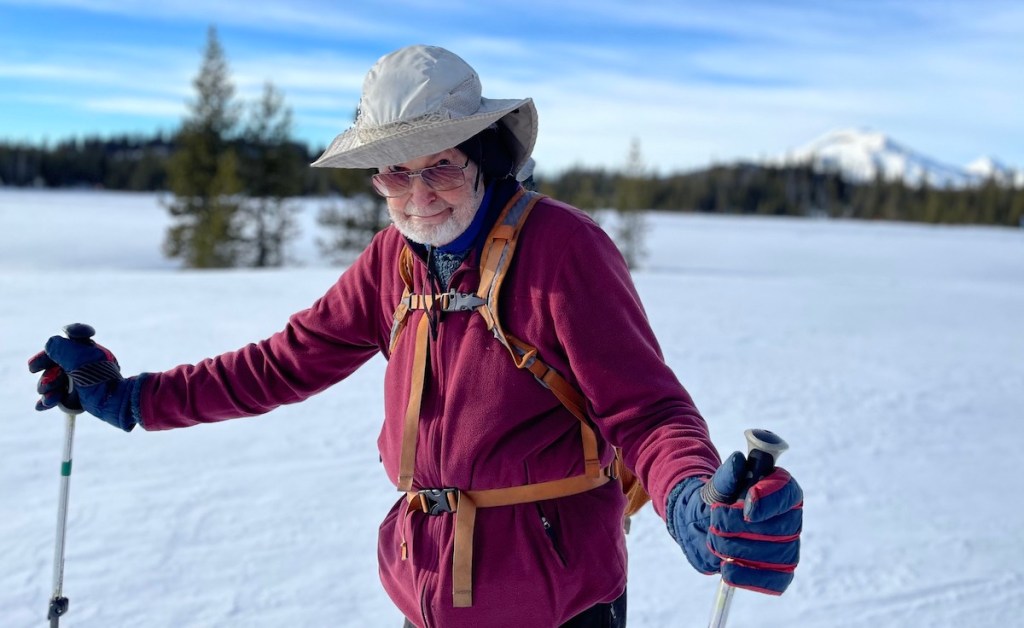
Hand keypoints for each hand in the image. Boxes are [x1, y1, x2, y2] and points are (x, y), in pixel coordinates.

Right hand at [28, 323, 139, 430]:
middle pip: (54, 362)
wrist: (114, 402)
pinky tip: (41, 406)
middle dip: (45, 369)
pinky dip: (48, 400)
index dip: (54, 345)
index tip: (52, 347)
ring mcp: (80, 380)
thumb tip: (51, 344)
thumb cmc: (98, 378)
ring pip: (53, 380)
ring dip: (46, 387)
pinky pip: (57, 396)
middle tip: (36, 372)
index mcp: (88, 350)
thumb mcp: (78, 358)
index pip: (68, 340)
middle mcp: (84, 363)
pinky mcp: (78, 397)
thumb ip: (61, 348)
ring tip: (50, 396)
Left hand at [668, 451, 801, 594]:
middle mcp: (790, 518)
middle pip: (782, 526)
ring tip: (714, 543)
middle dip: (743, 528)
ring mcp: (787, 546)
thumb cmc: (716, 501)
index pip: (788, 491)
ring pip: (778, 554)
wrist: (703, 524)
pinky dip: (751, 577)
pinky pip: (777, 579)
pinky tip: (728, 571)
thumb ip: (727, 474)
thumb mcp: (715, 485)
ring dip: (740, 549)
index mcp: (779, 489)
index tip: (746, 506)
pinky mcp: (779, 571)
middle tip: (715, 525)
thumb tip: (739, 460)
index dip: (770, 499)